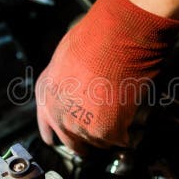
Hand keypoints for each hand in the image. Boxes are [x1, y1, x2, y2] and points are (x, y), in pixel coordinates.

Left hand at [36, 0, 178, 153]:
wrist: (118, 34)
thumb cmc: (98, 36)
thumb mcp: (67, 57)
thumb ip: (68, 81)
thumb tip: (79, 88)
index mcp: (45, 94)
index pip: (49, 131)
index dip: (65, 133)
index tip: (77, 135)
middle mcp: (57, 113)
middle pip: (73, 145)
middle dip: (89, 142)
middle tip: (105, 132)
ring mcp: (80, 125)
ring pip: (99, 144)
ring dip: (112, 135)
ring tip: (124, 116)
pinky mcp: (104, 131)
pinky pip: (121, 142)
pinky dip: (130, 134)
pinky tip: (134, 118)